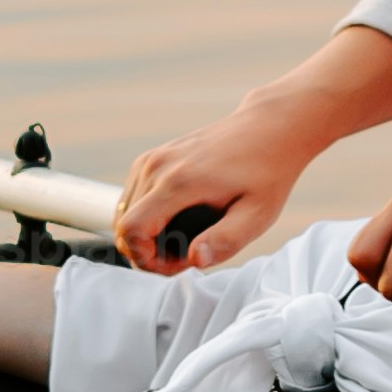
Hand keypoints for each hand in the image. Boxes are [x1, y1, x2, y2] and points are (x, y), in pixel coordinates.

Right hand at [106, 100, 316, 277]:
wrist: (268, 128)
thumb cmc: (267, 173)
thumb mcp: (257, 215)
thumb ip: (225, 241)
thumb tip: (195, 260)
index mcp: (178, 182)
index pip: (131, 230)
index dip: (145, 259)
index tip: (177, 263)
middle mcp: (157, 167)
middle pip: (123, 226)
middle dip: (148, 251)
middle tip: (187, 254)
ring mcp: (152, 159)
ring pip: (125, 212)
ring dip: (146, 234)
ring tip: (184, 238)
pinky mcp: (152, 157)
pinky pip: (132, 197)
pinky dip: (146, 215)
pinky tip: (176, 220)